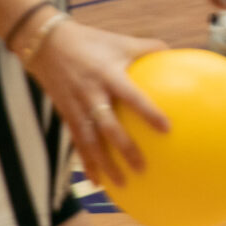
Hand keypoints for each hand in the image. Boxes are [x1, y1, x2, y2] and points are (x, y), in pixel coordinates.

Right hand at [24, 19, 167, 188]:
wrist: (46, 44)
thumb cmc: (92, 41)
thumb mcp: (121, 41)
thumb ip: (149, 48)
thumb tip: (178, 54)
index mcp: (108, 76)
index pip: (132, 97)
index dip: (148, 112)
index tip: (166, 128)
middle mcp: (91, 94)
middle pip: (108, 127)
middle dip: (124, 149)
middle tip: (143, 168)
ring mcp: (76, 107)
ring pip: (90, 141)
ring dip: (104, 164)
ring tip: (121, 184)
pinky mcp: (66, 115)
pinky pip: (77, 143)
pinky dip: (87, 163)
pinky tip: (97, 182)